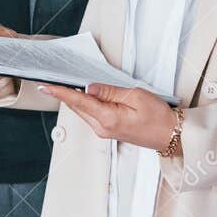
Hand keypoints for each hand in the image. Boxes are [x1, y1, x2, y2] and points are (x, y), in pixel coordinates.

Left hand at [38, 82, 176, 150]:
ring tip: (67, 84)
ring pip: (83, 111)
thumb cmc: (158, 117)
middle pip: (77, 107)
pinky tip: (85, 95)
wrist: (170, 136)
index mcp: (108, 118)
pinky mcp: (108, 130)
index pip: (78, 102)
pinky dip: (85, 104)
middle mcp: (102, 128)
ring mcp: (104, 131)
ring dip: (75, 98)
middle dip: (64, 93)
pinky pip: (91, 115)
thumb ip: (110, 91)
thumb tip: (89, 87)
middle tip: (52, 80)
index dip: (60, 92)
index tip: (46, 86)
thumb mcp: (135, 96)